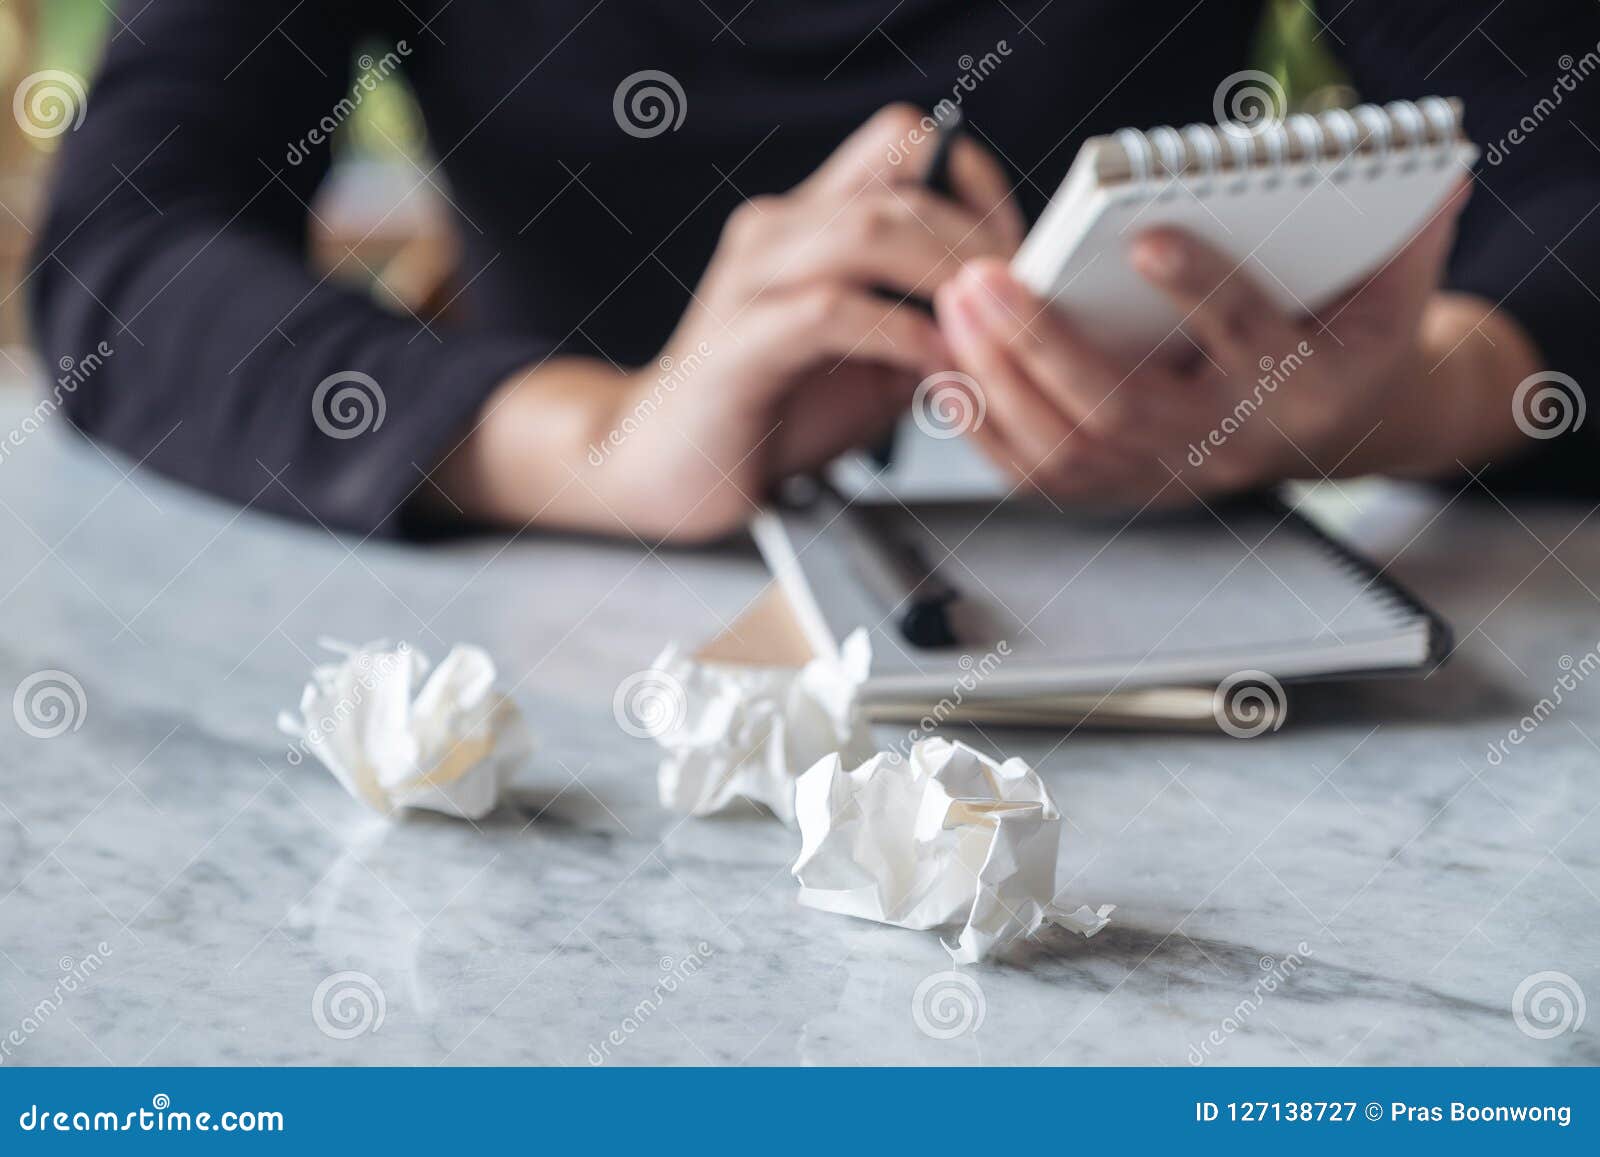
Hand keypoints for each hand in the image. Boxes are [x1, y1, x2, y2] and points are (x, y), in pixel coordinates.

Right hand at [440, 105, 1024, 540]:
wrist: (665, 467)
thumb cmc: (767, 411)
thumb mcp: (869, 358)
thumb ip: (925, 319)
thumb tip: (1011, 312)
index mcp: (807, 222)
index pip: (901, 142)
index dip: (973, 181)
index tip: (1019, 246)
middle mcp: (778, 234)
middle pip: (899, 186)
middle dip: (978, 242)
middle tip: (1026, 301)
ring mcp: (752, 281)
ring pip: (867, 231)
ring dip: (946, 278)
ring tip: (990, 329)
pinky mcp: (739, 342)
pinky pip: (831, 312)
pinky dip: (899, 335)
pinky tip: (935, 367)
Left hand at [932, 181, 1533, 506]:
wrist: (1333, 423)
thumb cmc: (1346, 336)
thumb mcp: (1392, 286)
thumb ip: (1404, 234)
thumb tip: (1427, 179)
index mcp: (1300, 384)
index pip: (1248, 338)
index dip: (1202, 291)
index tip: (1148, 237)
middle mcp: (1226, 441)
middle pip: (1122, 410)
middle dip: (1045, 346)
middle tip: (984, 279)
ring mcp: (1165, 476)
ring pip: (1067, 450)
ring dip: (999, 382)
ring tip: (956, 307)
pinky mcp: (1118, 489)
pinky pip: (1037, 476)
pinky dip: (984, 428)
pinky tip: (946, 370)